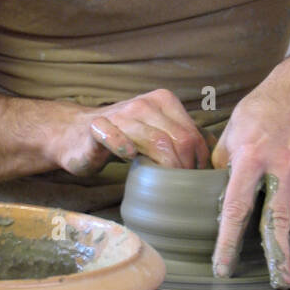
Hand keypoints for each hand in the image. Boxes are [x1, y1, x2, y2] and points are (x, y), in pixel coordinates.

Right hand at [52, 87, 211, 175]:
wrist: (75, 135)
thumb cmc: (121, 138)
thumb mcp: (155, 132)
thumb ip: (180, 138)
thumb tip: (214, 157)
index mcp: (162, 101)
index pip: (192, 133)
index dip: (198, 160)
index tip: (194, 179)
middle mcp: (144, 103)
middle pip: (178, 139)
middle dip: (185, 168)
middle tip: (181, 188)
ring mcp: (120, 113)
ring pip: (155, 140)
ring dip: (165, 167)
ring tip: (164, 185)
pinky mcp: (97, 126)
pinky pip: (115, 137)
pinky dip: (124, 149)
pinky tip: (130, 159)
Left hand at [210, 77, 289, 289]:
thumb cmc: (259, 116)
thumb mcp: (231, 136)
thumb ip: (222, 171)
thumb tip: (211, 205)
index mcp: (251, 160)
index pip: (237, 206)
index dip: (228, 240)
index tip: (222, 268)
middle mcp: (283, 170)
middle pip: (279, 218)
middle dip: (280, 254)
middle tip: (280, 284)